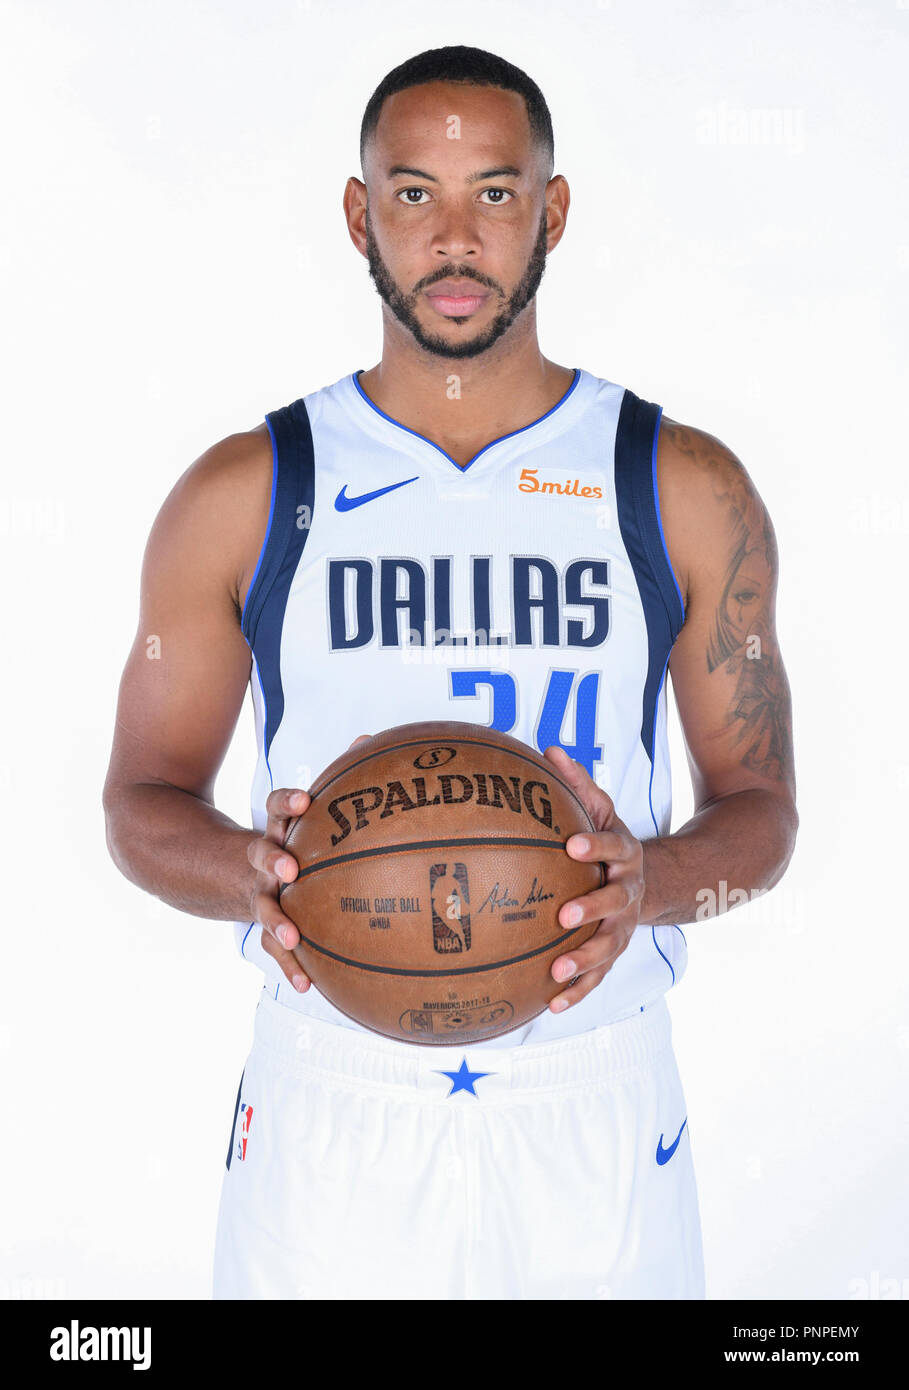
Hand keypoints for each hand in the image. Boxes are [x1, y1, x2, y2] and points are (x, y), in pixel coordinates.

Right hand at [246, 735, 373, 992]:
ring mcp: (257, 892)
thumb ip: (334, 777)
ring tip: (293, 938)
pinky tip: (307, 987)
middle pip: (262, 853)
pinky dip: (290, 966)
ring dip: (278, 922)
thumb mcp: (296, 810)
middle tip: (289, 868)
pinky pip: (274, 945)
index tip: (302, 802)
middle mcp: (261, 858)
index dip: (286, 803)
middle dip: (274, 858)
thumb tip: (372, 738)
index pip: (275, 807)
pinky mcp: (259, 921)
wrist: (207, 868)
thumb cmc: (280, 835)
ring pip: (265, 906)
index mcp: (275, 827)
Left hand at [541, 745, 644, 1013]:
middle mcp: (629, 891)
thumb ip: (577, 784)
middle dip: (592, 908)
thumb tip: (548, 749)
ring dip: (585, 960)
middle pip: (615, 902)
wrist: (648, 880)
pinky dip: (577, 991)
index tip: (571, 844)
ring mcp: (625, 926)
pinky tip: (551, 1004)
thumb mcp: (599, 810)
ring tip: (558, 970)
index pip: (611, 846)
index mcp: (624, 853)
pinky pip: (598, 976)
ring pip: (609, 946)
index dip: (594, 846)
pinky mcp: (615, 952)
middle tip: (564, 915)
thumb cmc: (606, 842)